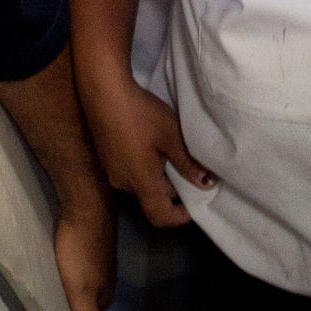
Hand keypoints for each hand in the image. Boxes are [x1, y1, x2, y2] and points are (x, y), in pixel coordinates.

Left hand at [53, 192, 115, 310]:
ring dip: (75, 281)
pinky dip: (75, 265)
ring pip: (88, 278)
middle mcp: (110, 276)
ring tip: (56, 281)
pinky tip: (64, 260)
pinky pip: (85, 260)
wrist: (85, 204)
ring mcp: (104, 256)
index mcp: (108, 292)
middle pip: (91, 296)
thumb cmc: (80, 249)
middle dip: (76, 301)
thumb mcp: (80, 292)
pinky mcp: (96, 240)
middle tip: (53, 299)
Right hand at [84, 80, 213, 227]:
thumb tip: (206, 184)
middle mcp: (124, 183)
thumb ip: (188, 164)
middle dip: (173, 190)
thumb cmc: (142, 116)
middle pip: (152, 198)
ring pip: (141, 183)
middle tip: (190, 171)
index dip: (178, 217)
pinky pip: (130, 171)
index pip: (160, 216)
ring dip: (158, 176)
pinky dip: (145, 166)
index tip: (194, 206)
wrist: (104, 93)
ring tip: (172, 154)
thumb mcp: (172, 138)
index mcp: (141, 183)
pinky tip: (152, 145)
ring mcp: (112, 170)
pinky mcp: (106, 157)